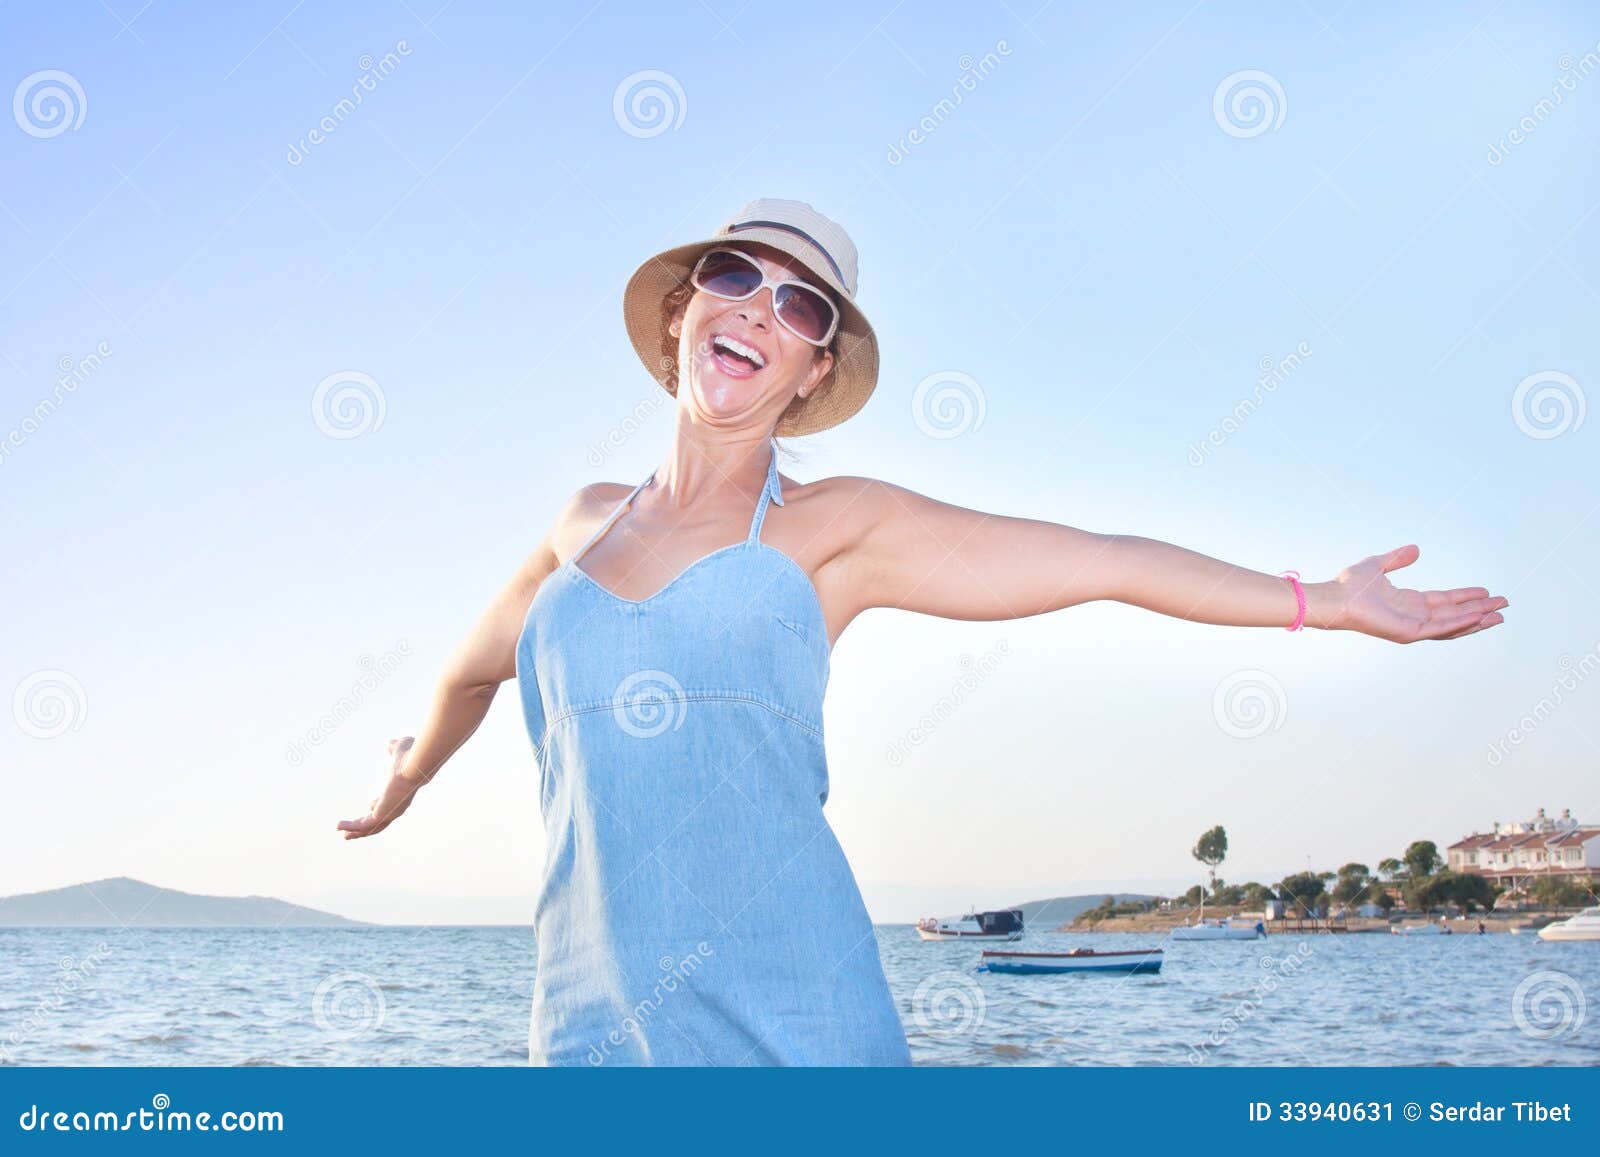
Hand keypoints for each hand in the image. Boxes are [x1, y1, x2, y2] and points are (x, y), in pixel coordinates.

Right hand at [337, 737, 422, 839]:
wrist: (414, 762)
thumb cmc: (410, 755)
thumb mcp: (398, 750)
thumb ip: (393, 748)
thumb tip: (390, 744)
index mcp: (400, 793)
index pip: (387, 804)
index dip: (377, 806)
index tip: (369, 805)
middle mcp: (397, 806)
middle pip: (380, 821)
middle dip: (365, 827)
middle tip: (352, 832)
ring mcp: (391, 812)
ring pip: (371, 828)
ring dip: (355, 831)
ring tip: (342, 834)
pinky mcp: (383, 814)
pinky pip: (364, 825)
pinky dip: (351, 827)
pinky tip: (339, 826)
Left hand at [1316, 544, 1506, 641]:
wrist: (1335, 598)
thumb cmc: (1349, 585)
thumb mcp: (1378, 565)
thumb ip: (1398, 558)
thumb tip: (1416, 548)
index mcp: (1408, 602)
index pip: (1445, 601)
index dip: (1466, 596)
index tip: (1487, 591)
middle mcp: (1413, 616)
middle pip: (1455, 614)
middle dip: (1480, 610)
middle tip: (1504, 604)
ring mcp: (1412, 627)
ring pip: (1453, 625)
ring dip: (1477, 619)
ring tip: (1499, 615)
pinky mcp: (1409, 633)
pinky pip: (1441, 629)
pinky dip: (1461, 623)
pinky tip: (1478, 616)